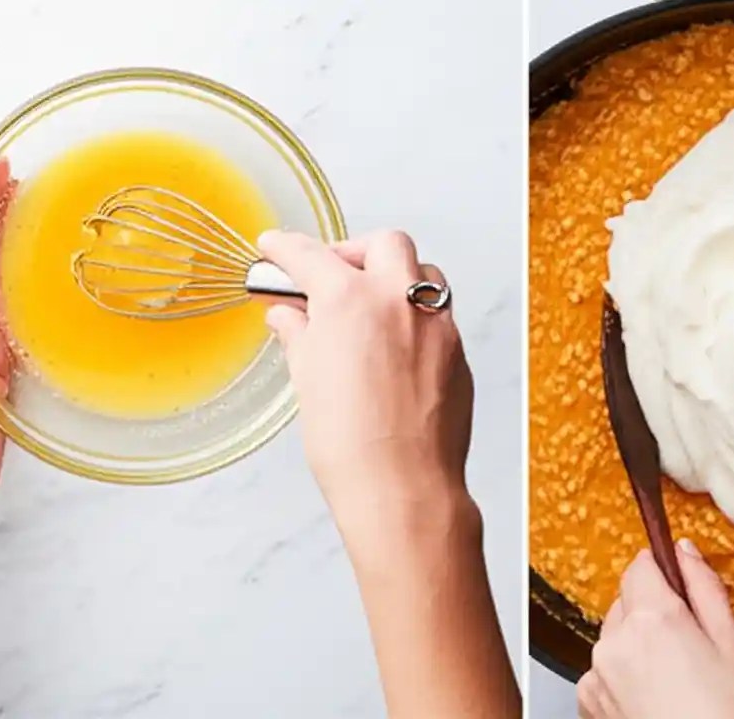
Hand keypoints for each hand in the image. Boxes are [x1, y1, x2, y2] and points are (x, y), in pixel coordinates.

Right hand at [258, 230, 473, 528]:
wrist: (403, 488)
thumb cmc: (353, 445)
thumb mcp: (308, 382)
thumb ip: (300, 336)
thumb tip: (289, 318)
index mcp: (351, 300)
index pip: (311, 256)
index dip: (286, 249)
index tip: (276, 249)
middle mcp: (400, 302)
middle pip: (384, 245)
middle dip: (354, 251)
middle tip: (329, 275)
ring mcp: (437, 326)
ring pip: (422, 274)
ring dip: (394, 278)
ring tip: (368, 306)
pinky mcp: (458, 354)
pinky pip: (438, 317)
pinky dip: (414, 318)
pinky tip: (394, 346)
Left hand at [579, 540, 733, 718]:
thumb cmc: (726, 718)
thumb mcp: (733, 646)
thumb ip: (705, 588)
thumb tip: (686, 552)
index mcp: (653, 619)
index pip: (642, 565)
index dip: (664, 573)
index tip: (680, 590)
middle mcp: (615, 641)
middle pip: (628, 601)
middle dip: (654, 613)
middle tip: (690, 647)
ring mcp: (597, 672)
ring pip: (615, 636)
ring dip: (637, 645)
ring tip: (674, 680)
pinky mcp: (589, 700)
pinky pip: (604, 668)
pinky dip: (623, 674)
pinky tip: (654, 697)